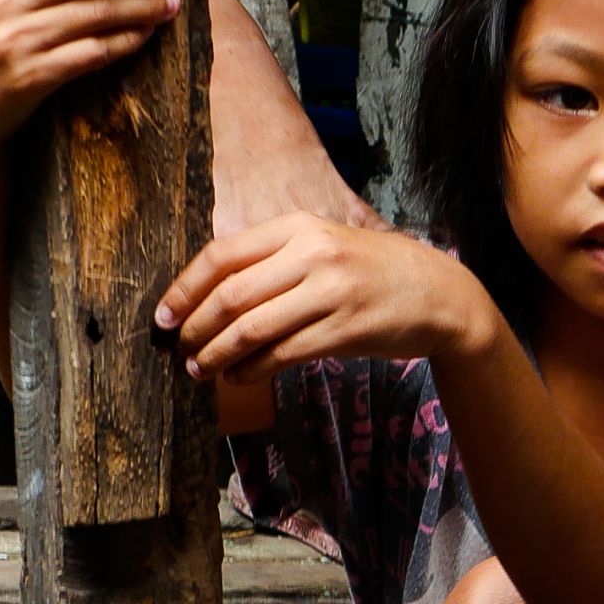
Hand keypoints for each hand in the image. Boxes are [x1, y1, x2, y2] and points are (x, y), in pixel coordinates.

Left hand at [156, 213, 496, 383]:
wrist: (439, 294)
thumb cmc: (372, 273)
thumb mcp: (324, 247)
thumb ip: (274, 261)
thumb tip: (210, 296)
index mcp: (299, 227)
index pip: (223, 254)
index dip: (185, 287)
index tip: (164, 314)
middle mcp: (312, 254)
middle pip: (231, 294)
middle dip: (196, 327)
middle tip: (179, 348)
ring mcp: (330, 292)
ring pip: (252, 328)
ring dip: (216, 354)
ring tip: (200, 369)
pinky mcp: (344, 330)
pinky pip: (282, 354)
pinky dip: (251, 370)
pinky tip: (238, 377)